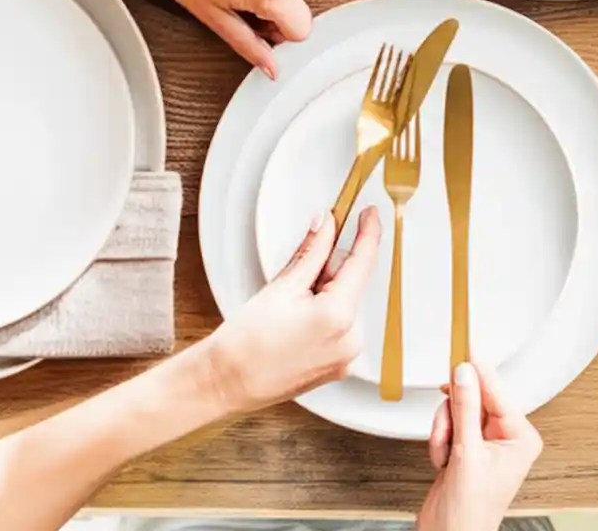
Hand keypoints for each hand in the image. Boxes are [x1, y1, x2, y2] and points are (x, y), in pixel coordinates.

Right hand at [203, 207, 381, 412]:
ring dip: (327, 295)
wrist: (227, 383)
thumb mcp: (281, 287)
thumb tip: (326, 226)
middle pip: (352, 285)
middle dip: (330, 271)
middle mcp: (351, 340)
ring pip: (346, 306)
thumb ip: (312, 253)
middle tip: (298, 277)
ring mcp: (347, 357)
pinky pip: (342, 328)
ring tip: (289, 309)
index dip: (368, 233)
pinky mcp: (340, 366)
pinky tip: (296, 323)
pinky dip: (325, 316)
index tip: (370, 214)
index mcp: (338, 316)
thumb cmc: (245, 343)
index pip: (363, 262)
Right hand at [417, 363, 542, 530]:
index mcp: (521, 438)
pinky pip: (448, 424)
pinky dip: (439, 439)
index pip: (497, 392)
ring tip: (446, 457)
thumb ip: (465, 409)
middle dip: (454, 418)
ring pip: (456, 410)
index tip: (465, 346)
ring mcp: (485, 442)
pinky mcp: (466, 448)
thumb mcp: (467, 454)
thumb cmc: (469, 513)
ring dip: (444, 432)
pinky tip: (442, 461)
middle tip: (449, 432)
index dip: (478, 371)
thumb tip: (465, 374)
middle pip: (474, 398)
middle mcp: (506, 438)